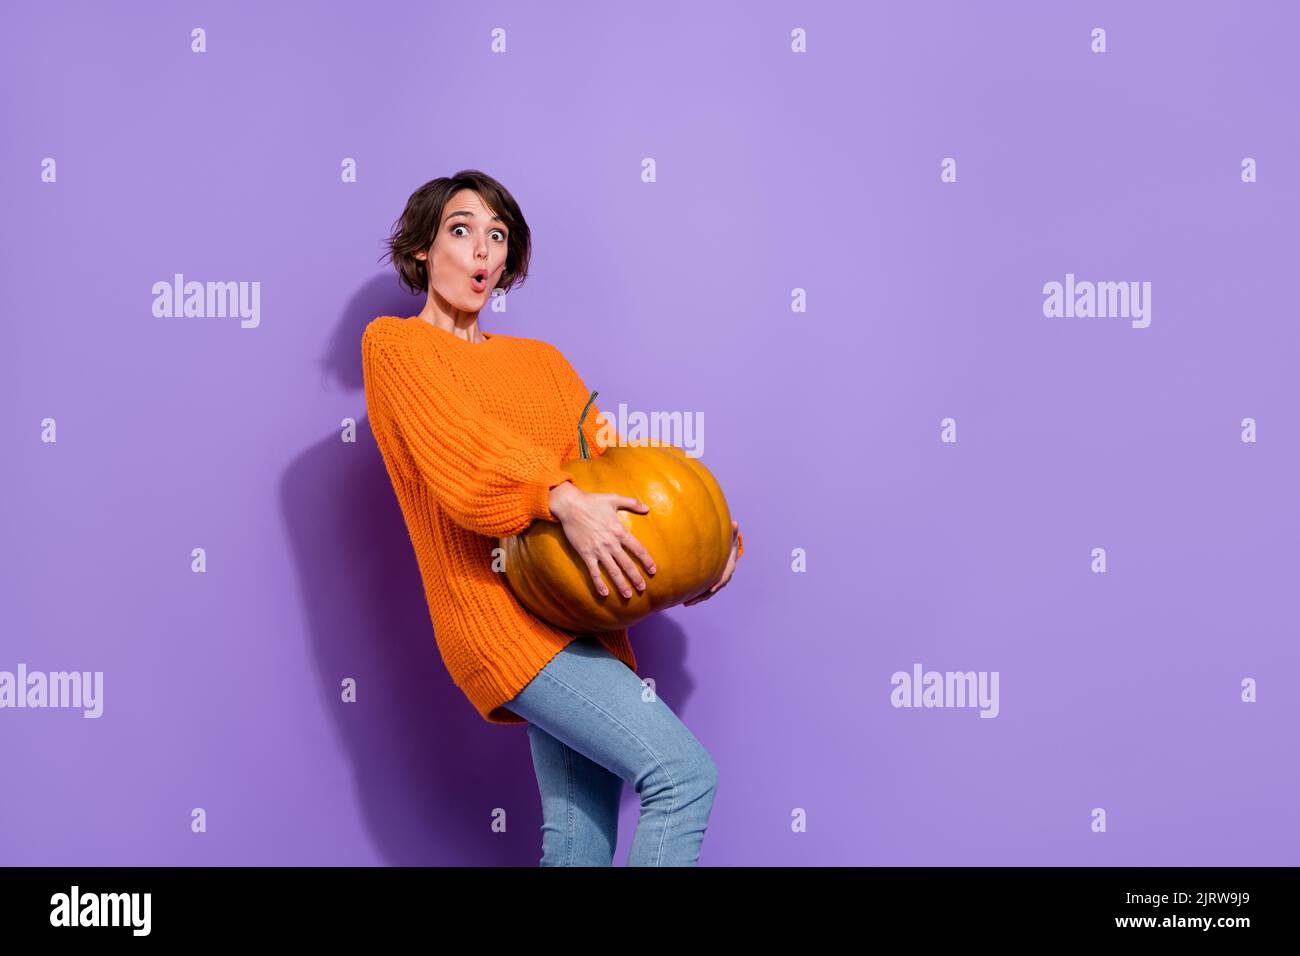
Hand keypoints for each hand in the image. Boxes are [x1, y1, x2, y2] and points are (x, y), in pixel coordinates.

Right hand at [549, 481, 656, 598]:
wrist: (570, 505)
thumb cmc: (592, 500)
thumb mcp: (614, 498)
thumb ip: (632, 503)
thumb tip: (647, 508)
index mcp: (619, 531)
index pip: (637, 549)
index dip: (646, 560)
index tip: (653, 570)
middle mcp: (611, 543)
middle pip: (627, 564)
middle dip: (636, 577)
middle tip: (642, 588)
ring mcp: (598, 550)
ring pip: (612, 571)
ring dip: (621, 584)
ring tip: (628, 595)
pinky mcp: (586, 554)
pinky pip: (594, 572)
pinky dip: (599, 583)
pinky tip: (604, 593)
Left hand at [683, 520, 739, 606]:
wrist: (728, 548)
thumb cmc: (728, 541)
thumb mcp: (730, 536)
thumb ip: (732, 532)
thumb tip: (735, 523)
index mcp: (729, 567)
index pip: (724, 577)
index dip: (718, 583)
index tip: (711, 589)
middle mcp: (724, 576)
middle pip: (714, 588)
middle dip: (704, 595)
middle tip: (692, 600)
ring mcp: (717, 580)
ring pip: (708, 592)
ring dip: (698, 598)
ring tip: (686, 603)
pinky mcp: (710, 581)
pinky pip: (703, 590)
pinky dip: (696, 595)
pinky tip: (684, 599)